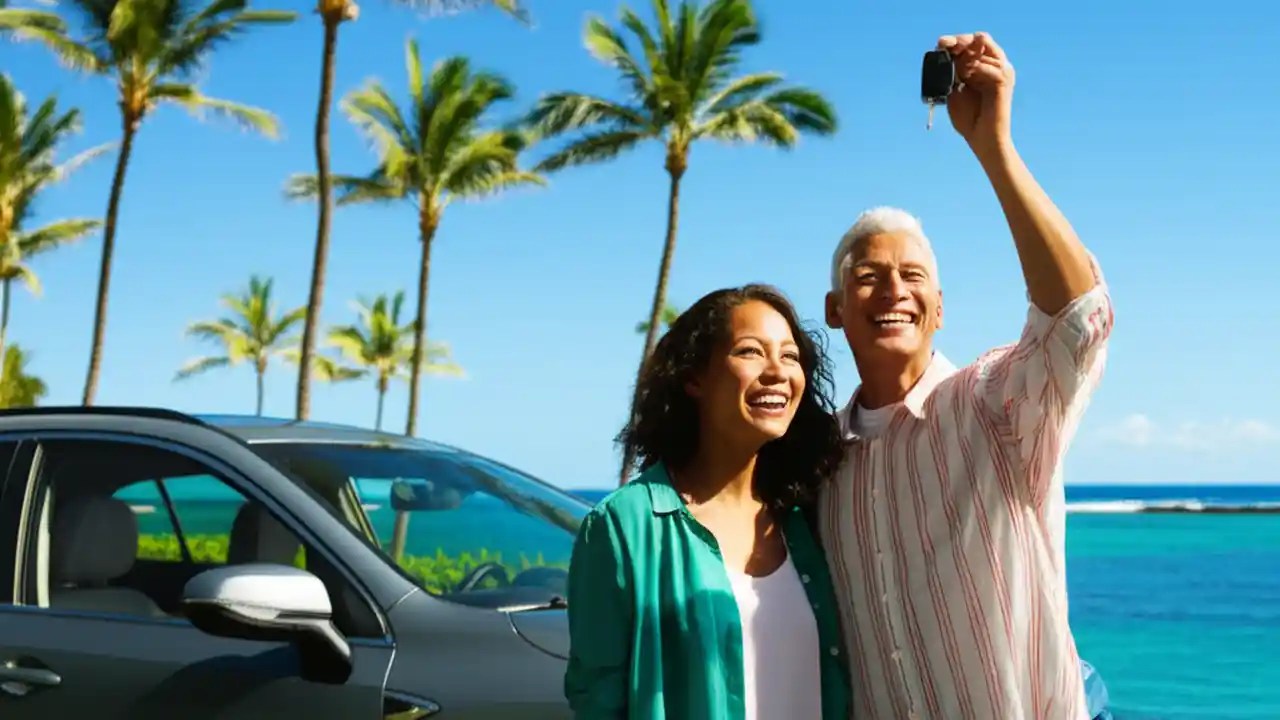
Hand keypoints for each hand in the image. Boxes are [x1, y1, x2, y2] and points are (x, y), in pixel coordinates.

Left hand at [938, 32, 1014, 155]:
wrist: (983, 140)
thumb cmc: (969, 119)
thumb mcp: (953, 92)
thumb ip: (950, 73)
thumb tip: (943, 53)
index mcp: (982, 66)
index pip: (970, 44)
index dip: (955, 41)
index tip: (940, 42)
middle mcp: (994, 65)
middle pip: (980, 40)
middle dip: (960, 41)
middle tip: (944, 43)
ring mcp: (1002, 72)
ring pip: (986, 49)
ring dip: (968, 54)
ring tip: (957, 69)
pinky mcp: (1005, 82)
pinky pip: (993, 67)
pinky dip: (978, 67)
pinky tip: (966, 73)